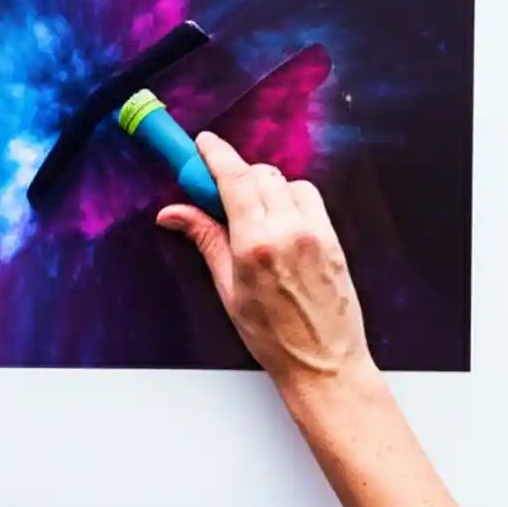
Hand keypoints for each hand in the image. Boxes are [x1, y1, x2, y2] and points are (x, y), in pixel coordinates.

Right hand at [157, 132, 372, 388]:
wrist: (323, 362)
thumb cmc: (274, 337)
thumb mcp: (228, 289)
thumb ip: (205, 240)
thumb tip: (174, 214)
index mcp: (256, 245)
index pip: (235, 179)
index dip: (217, 154)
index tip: (203, 143)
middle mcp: (289, 231)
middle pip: (260, 174)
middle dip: (238, 176)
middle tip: (220, 194)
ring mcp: (315, 232)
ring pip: (286, 182)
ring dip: (266, 187)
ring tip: (254, 215)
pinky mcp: (333, 238)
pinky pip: (309, 198)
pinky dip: (291, 199)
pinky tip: (281, 223)